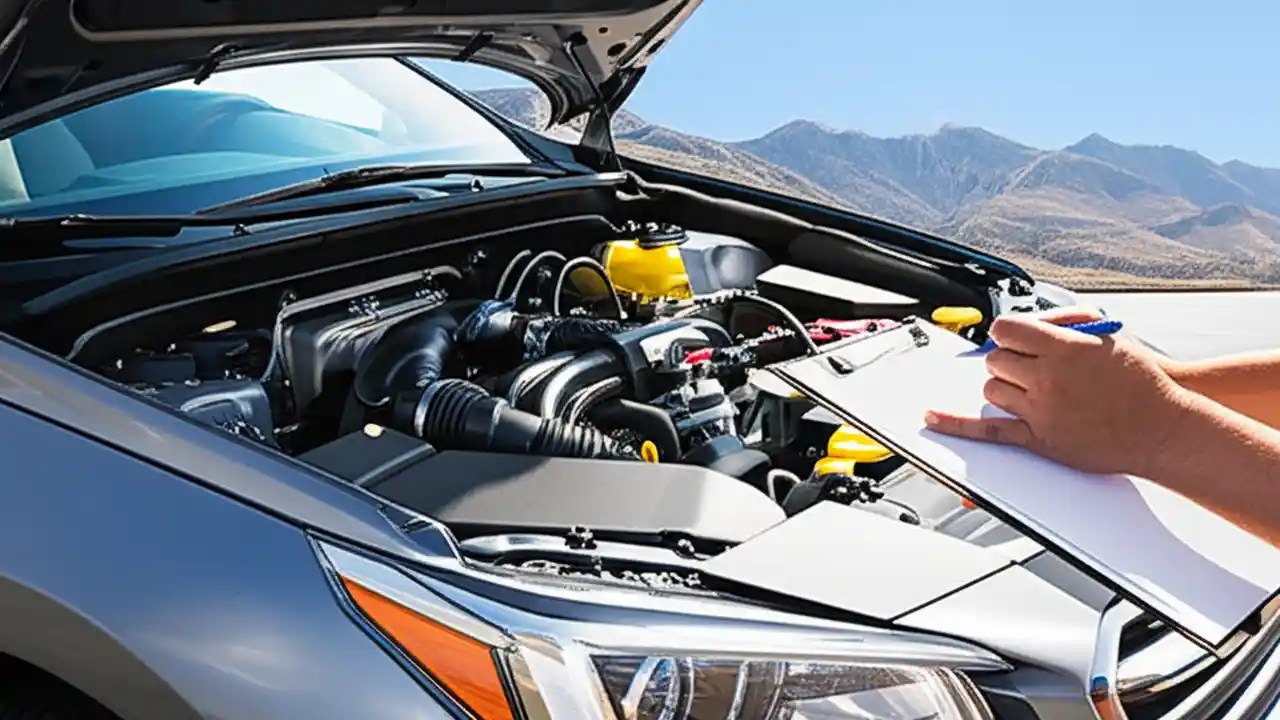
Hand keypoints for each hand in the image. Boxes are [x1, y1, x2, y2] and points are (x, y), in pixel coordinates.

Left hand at [924, 313, 1194, 475]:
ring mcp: (1042, 411)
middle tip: (1027, 367)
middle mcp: (1048, 379)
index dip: (1006, 334)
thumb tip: (1031, 323)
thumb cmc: (1141, 381)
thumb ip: (1066, 324)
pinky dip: (957, 424)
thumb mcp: (1108, 337)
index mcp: (1064, 349)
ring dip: (1003, 388)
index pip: (1005, 330)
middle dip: (1007, 361)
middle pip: (995, 361)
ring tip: (1031, 390)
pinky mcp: (1041, 439)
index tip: (1012, 339)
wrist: (1165, 427)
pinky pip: (990, 430)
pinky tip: (934, 418)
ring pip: (992, 391)